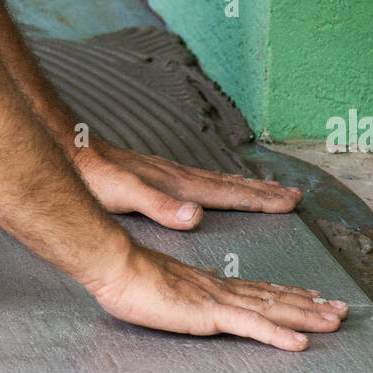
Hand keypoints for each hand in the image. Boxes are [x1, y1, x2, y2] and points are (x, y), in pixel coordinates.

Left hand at [73, 138, 302, 228]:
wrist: (77, 155)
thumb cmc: (98, 179)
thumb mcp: (128, 196)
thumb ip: (161, 207)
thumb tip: (196, 217)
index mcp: (179, 186)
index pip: (228, 194)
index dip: (260, 200)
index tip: (289, 203)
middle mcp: (180, 178)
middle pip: (231, 185)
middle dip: (264, 192)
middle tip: (294, 195)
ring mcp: (170, 176)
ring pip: (218, 181)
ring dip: (246, 186)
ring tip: (268, 189)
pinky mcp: (158, 176)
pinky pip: (201, 181)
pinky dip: (219, 184)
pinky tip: (217, 188)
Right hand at [88, 245, 348, 350]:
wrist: (118, 268)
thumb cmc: (131, 277)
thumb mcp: (165, 285)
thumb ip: (189, 289)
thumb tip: (207, 285)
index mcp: (212, 286)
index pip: (259, 290)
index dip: (289, 294)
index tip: (313, 297)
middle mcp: (223, 291)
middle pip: (275, 299)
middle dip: (311, 305)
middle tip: (340, 310)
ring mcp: (219, 302)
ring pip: (273, 310)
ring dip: (307, 317)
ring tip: (334, 322)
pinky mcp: (211, 314)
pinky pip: (253, 327)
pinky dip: (279, 335)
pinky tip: (299, 343)